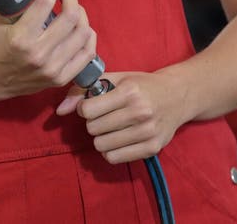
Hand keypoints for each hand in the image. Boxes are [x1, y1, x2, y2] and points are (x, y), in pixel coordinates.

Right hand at [0, 0, 96, 102]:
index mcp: (20, 38)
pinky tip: (82, 28)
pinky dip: (88, 37)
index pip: (45, 3)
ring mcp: (52, 69)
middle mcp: (39, 54)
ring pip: (82, 34)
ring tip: (72, 9)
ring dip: (81, 15)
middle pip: (70, 17)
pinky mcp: (59, 79)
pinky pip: (87, 54)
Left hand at [56, 69, 185, 163]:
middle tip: (102, 117)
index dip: (84, 108)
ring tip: (109, 128)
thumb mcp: (116, 78)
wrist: (177, 96)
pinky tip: (116, 140)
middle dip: (92, 123)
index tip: (91, 106)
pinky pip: (114, 158)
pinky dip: (110, 151)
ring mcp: (147, 132)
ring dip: (100, 138)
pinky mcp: (152, 149)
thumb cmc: (141, 85)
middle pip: (93, 129)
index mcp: (129, 91)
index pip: (88, 110)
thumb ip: (84, 89)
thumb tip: (59, 110)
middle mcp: (140, 112)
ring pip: (102, 146)